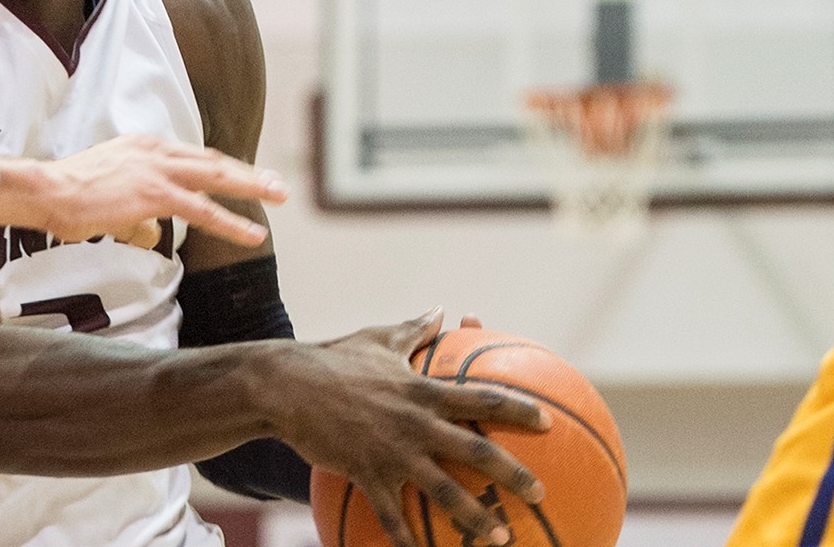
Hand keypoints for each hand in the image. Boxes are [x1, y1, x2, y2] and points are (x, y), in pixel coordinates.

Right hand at [0, 135, 282, 246]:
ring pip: (216, 178)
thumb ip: (136, 213)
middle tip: (278, 184)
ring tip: (279, 196)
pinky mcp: (155, 193)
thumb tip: (153, 235)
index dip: (220, 168)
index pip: (191, 157)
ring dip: (251, 188)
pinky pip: (202, 210)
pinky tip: (251, 234)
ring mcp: (156, 170)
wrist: (46, 191)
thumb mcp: (107, 196)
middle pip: (212, 162)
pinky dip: (230, 222)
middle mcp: (154, 151)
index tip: (243, 176)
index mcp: (143, 146)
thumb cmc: (66, 196)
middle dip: (248, 173)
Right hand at [272, 309, 549, 546]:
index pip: (482, 397)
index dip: (519, 409)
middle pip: (476, 450)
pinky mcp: (366, 473)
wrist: (286, 386)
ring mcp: (392, 452)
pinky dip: (408, 538)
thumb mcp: (378, 338)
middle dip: (513, 474)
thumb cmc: (333, 358)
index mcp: (422, 390)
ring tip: (502, 538)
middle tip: (540, 493)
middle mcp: (415, 423)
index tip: (547, 422)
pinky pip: (392, 514)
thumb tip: (442, 309)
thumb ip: (414, 329)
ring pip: (444, 490)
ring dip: (475, 517)